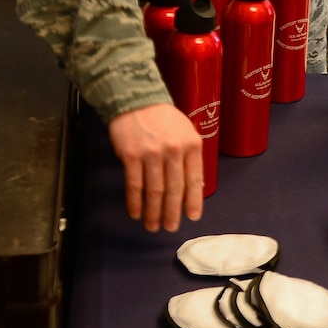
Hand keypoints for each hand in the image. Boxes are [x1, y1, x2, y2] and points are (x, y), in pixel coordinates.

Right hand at [108, 103, 204, 232]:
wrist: (136, 101)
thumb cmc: (163, 119)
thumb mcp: (186, 133)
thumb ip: (190, 158)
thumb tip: (196, 187)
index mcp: (191, 146)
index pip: (194, 180)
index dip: (194, 201)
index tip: (193, 217)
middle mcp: (174, 151)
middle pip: (174, 189)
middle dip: (172, 212)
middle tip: (170, 227)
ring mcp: (152, 154)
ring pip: (154, 191)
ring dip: (153, 212)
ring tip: (153, 225)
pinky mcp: (131, 156)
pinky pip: (134, 185)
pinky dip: (135, 202)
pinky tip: (136, 213)